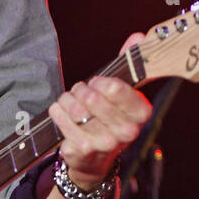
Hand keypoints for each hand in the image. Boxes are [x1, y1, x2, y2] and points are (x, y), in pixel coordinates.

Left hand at [48, 34, 152, 186]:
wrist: (96, 161)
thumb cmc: (109, 120)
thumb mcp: (123, 94)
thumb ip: (128, 63)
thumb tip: (138, 36)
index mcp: (141, 113)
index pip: (116, 88)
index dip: (102, 82)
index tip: (99, 84)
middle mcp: (127, 131)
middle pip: (92, 96)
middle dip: (82, 90)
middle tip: (82, 93)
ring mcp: (104, 142)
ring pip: (75, 105)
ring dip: (68, 99)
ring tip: (72, 102)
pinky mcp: (82, 149)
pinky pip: (61, 116)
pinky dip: (57, 110)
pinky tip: (62, 112)